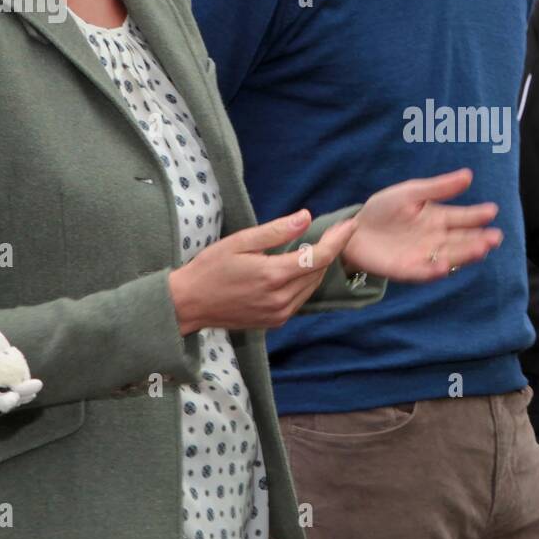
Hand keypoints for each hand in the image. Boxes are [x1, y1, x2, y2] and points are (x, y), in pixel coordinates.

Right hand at [169, 209, 358, 334]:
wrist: (188, 304)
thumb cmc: (210, 268)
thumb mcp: (240, 242)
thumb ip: (276, 231)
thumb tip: (306, 216)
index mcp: (274, 276)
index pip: (320, 257)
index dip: (338, 240)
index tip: (350, 224)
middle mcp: (281, 298)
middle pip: (319, 272)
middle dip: (329, 250)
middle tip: (333, 231)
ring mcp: (279, 313)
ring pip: (311, 286)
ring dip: (317, 266)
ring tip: (315, 246)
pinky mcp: (275, 322)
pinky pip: (300, 298)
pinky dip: (304, 281)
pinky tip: (297, 268)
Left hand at [341, 168, 501, 281]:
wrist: (355, 230)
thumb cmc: (383, 209)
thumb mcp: (410, 193)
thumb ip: (438, 188)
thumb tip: (468, 175)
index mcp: (438, 218)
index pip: (463, 218)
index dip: (477, 216)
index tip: (492, 210)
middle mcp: (436, 239)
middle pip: (462, 240)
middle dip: (479, 239)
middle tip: (495, 237)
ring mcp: (424, 256)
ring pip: (450, 256)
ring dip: (465, 254)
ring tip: (481, 249)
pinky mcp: (408, 270)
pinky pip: (424, 271)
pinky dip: (434, 270)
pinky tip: (443, 265)